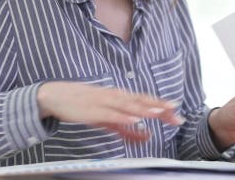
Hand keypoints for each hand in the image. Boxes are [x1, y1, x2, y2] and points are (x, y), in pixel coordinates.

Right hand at [36, 81, 183, 141]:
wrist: (56, 96)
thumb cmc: (84, 106)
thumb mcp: (108, 120)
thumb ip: (126, 129)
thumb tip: (145, 137)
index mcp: (121, 97)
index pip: (146, 101)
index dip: (162, 106)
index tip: (178, 112)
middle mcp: (116, 97)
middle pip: (142, 102)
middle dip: (160, 108)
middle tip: (176, 114)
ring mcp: (105, 102)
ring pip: (129, 106)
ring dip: (145, 109)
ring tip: (160, 112)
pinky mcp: (93, 110)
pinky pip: (111, 114)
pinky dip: (123, 116)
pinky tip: (134, 119)